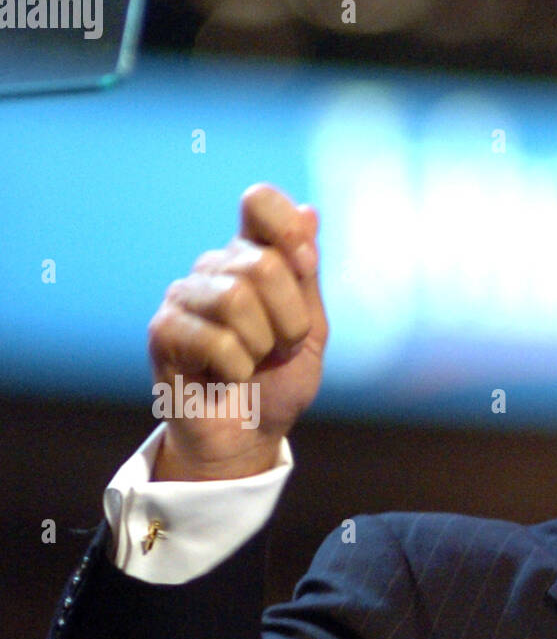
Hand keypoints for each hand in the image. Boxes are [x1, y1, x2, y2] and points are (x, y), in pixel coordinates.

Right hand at [147, 183, 327, 479]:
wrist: (250, 436)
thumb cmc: (279, 382)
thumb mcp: (310, 331)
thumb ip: (307, 277)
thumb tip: (309, 212)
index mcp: (254, 256)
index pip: (260, 202)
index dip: (286, 227)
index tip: (303, 264)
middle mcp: (215, 267)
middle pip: (264, 264)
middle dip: (289, 321)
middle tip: (278, 349)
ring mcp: (185, 295)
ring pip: (237, 299)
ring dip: (262, 347)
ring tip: (251, 363)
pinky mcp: (163, 330)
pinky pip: (215, 339)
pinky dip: (235, 368)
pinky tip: (224, 376)